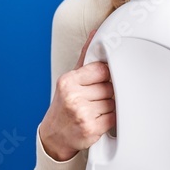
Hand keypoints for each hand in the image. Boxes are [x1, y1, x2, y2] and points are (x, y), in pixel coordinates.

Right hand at [39, 29, 115, 160]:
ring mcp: (82, 113)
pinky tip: (100, 119)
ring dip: (110, 106)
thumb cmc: (65, 105)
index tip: (103, 81)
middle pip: (110, 87)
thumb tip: (95, 34)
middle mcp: (73, 96)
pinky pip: (114, 117)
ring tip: (97, 110)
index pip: (102, 69)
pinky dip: (112, 119)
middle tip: (97, 99)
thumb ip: (85, 58)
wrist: (54, 135)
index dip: (106, 76)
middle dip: (108, 93)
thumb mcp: (70, 80)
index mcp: (68, 81)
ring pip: (114, 102)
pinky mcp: (91, 128)